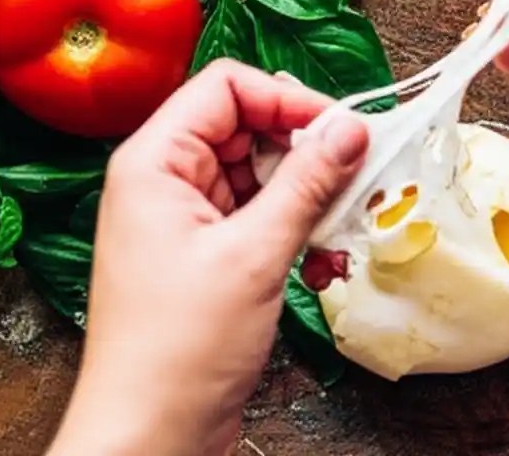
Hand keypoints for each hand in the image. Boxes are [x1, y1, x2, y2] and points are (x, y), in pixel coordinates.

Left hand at [48, 60, 367, 455]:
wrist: (150, 435)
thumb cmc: (176, 351)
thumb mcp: (254, 255)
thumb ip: (307, 183)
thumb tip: (351, 129)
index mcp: (154, 161)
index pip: (227, 87)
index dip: (289, 101)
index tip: (343, 129)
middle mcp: (165, 182)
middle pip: (248, 129)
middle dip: (307, 153)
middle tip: (358, 178)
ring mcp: (186, 221)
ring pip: (262, 177)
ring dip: (309, 199)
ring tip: (343, 231)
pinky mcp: (208, 257)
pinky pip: (261, 219)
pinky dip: (297, 233)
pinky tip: (324, 266)